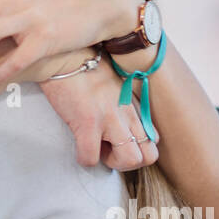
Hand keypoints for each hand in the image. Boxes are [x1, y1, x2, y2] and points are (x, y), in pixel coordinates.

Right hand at [39, 57, 159, 171]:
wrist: (65, 55)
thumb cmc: (84, 68)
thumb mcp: (113, 84)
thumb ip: (120, 103)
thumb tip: (117, 119)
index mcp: (132, 105)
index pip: (153, 140)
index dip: (135, 148)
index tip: (116, 141)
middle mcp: (127, 112)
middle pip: (149, 155)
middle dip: (128, 161)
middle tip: (108, 150)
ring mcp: (109, 118)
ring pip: (130, 160)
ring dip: (111, 162)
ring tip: (96, 149)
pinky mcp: (87, 122)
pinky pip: (91, 157)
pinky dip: (84, 159)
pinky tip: (78, 148)